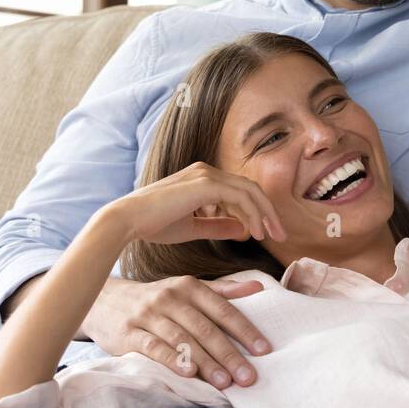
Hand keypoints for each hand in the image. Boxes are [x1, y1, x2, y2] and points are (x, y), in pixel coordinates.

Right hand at [81, 275, 272, 388]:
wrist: (104, 300)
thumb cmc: (157, 299)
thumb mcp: (187, 289)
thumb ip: (223, 290)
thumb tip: (259, 286)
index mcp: (189, 287)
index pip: (223, 310)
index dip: (245, 330)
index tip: (264, 351)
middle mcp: (170, 297)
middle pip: (205, 328)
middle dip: (229, 354)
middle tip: (248, 377)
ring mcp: (148, 314)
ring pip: (182, 339)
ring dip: (206, 362)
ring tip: (225, 382)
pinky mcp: (128, 333)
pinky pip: (153, 347)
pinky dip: (172, 360)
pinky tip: (189, 374)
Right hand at [110, 160, 285, 244]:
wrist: (127, 220)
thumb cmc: (154, 225)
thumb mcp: (193, 227)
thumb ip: (219, 226)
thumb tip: (244, 230)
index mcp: (203, 178)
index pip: (241, 191)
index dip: (257, 211)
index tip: (267, 233)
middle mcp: (207, 171)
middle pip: (251, 188)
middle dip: (268, 212)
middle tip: (281, 235)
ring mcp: (206, 175)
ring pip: (249, 191)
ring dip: (264, 214)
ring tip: (271, 236)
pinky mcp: (205, 184)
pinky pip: (240, 197)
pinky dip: (251, 214)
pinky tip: (254, 233)